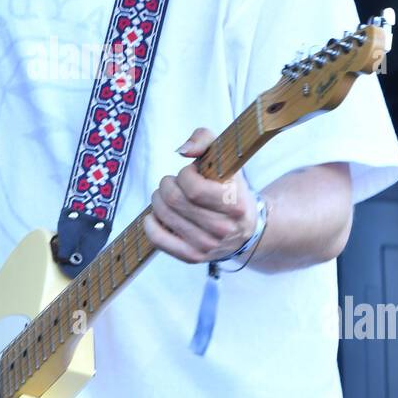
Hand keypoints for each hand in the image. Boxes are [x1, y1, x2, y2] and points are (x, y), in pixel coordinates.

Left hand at [143, 126, 259, 264]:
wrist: (246, 229)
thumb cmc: (230, 188)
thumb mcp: (226, 158)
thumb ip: (205, 140)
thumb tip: (182, 150)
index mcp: (234, 203)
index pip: (193, 189)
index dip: (185, 175)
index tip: (191, 173)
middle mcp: (222, 228)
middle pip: (174, 200)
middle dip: (167, 185)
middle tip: (174, 183)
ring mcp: (207, 245)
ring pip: (164, 215)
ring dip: (159, 200)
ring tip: (168, 197)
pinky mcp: (193, 257)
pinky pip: (158, 239)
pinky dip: (150, 224)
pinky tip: (155, 215)